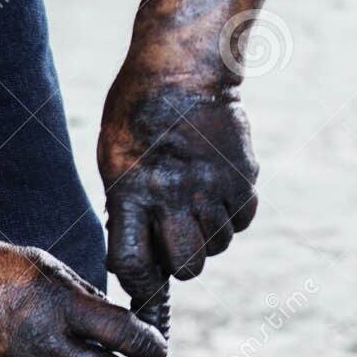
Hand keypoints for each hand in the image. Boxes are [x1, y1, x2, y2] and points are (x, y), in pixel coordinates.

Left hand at [99, 80, 258, 301]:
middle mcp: (174, 194)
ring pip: (218, 246)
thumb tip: (136, 264)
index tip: (144, 288)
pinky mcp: (242, 176)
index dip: (139, 284)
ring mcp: (213, 186)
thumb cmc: (140, 117)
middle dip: (181, 261)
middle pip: (188, 267)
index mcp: (133, 191)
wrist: (183, 68)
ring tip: (196, 203)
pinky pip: (242, 222)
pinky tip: (217, 192)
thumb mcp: (114, 162)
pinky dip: (231, 216)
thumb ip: (125, 212)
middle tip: (176, 240)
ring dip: (207, 235)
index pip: (133, 263)